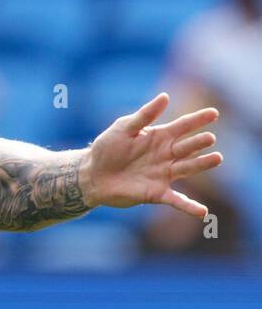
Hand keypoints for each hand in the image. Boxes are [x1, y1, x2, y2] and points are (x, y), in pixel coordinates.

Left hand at [83, 93, 222, 218]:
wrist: (92, 176)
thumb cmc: (107, 149)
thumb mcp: (123, 128)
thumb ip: (144, 115)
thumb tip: (165, 96)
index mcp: (160, 137)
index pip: (183, 126)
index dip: (198, 120)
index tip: (213, 113)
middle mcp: (166, 155)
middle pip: (188, 147)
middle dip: (199, 142)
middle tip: (209, 138)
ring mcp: (163, 174)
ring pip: (187, 168)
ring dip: (202, 164)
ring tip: (217, 158)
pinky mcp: (156, 193)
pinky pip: (175, 200)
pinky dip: (189, 206)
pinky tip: (203, 212)